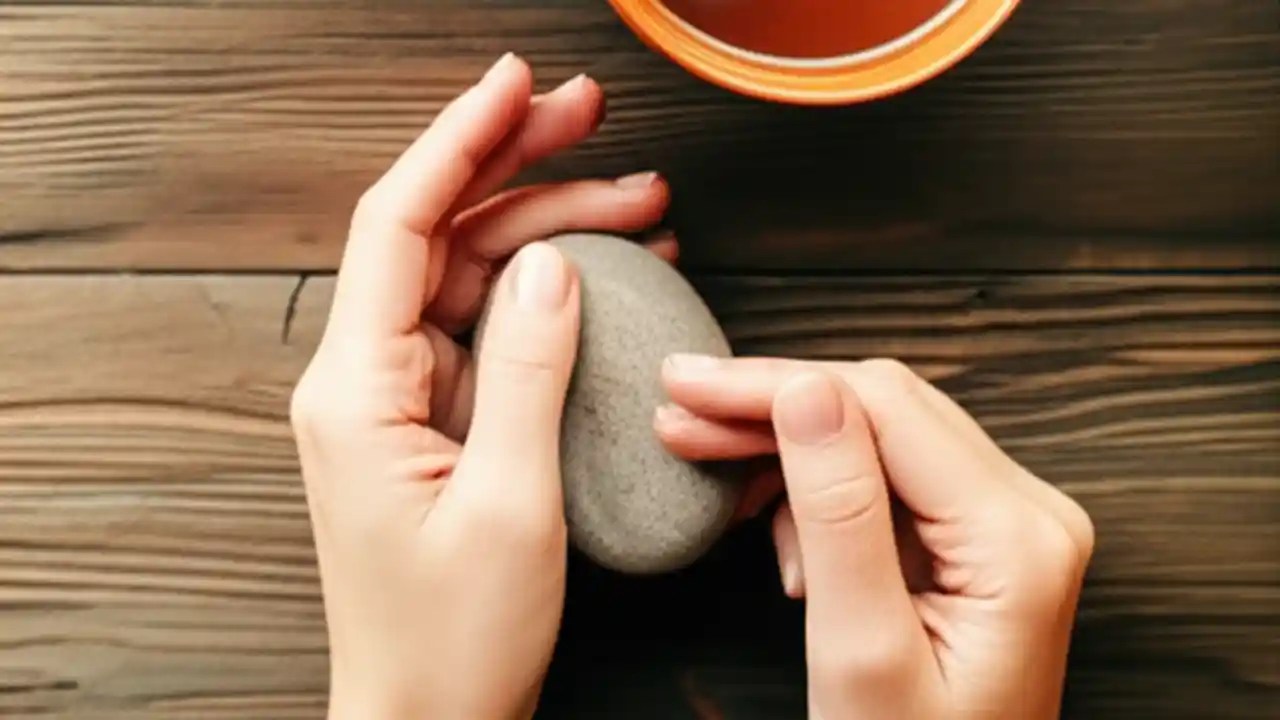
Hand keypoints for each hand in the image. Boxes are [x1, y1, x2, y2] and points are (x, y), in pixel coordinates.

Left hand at [290, 54, 675, 719]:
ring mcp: (403, 398)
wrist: (429, 717)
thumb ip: (527, 370)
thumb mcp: (510, 503)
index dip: (458, 140)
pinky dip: (551, 293)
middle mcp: (368, 380)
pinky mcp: (438, 420)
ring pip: (473, 275)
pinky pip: (492, 330)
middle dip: (520, 166)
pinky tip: (609, 274)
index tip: (515, 85)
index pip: (400, 224)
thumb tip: (549, 264)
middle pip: (442, 234)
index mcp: (357, 390)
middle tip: (594, 117)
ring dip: (551, 227)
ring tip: (638, 200)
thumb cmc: (452, 638)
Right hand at [656, 357, 1094, 718]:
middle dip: (771, 407)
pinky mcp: (978, 540)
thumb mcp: (859, 651)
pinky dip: (819, 490)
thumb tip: (804, 388)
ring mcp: (1008, 524)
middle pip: (882, 407)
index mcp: (1018, 539)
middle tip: (680, 415)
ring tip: (717, 476)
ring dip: (789, 447)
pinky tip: (780, 534)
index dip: (773, 385)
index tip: (686, 386)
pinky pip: (887, 476)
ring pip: (879, 432)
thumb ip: (839, 514)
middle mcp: (1029, 513)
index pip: (883, 408)